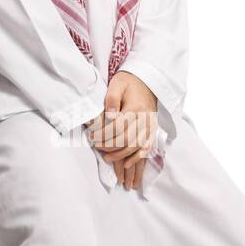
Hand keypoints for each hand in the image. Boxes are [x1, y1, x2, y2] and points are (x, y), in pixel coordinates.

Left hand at [84, 71, 157, 191]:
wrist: (146, 81)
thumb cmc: (128, 83)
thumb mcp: (117, 84)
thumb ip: (112, 99)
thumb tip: (110, 116)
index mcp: (135, 108)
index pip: (117, 127)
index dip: (103, 135)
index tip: (92, 137)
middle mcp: (145, 118)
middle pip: (126, 139)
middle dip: (109, 146)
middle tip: (97, 147)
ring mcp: (150, 126)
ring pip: (136, 146)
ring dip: (121, 155)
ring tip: (107, 158)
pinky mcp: (152, 130)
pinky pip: (146, 148)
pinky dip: (137, 158)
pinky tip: (127, 164)